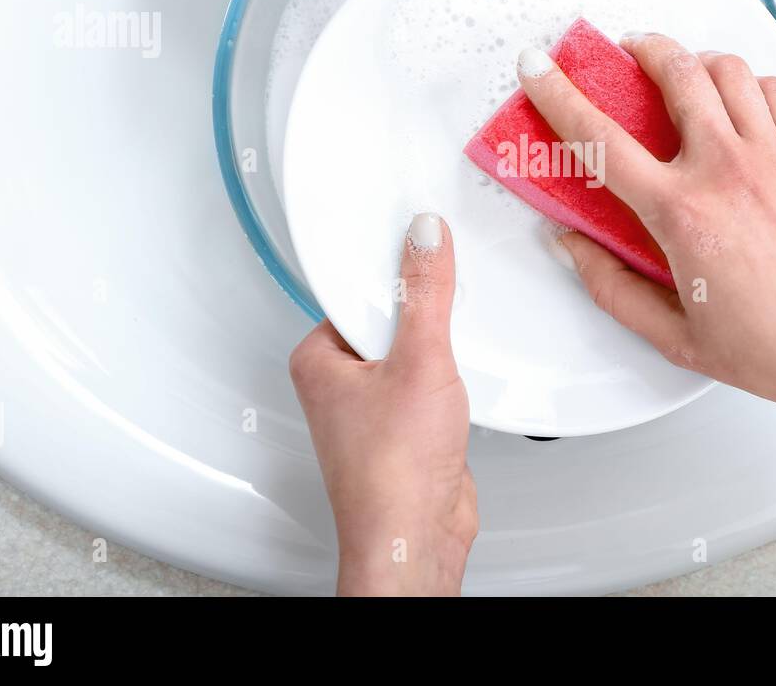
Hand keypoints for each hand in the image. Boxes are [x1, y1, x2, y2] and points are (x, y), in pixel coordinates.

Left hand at [289, 213, 476, 594]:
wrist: (416, 538)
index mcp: (318, 358)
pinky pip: (430, 382)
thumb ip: (426, 292)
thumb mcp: (420, 359)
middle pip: (389, 317)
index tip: (423, 259)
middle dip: (423, 319)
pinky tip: (457, 395)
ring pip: (413, 351)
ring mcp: (371, 406)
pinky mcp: (404, 426)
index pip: (357, 289)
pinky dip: (450, 382)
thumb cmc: (393, 472)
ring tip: (446, 370)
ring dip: (439, 353)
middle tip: (440, 326)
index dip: (395, 274)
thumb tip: (425, 238)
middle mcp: (338, 383)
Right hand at [521, 33, 775, 513]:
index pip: (600, 138)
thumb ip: (610, 287)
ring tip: (683, 71)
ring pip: (727, 69)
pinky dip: (748, 81)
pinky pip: (775, 89)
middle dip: (641, 48)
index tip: (540, 69)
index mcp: (682, 215)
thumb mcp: (673, 336)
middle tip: (628, 51)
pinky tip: (739, 99)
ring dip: (695, 59)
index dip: (558, 94)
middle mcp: (727, 171)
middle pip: (674, 71)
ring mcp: (775, 156)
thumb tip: (571, 246)